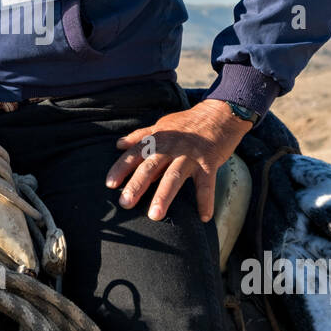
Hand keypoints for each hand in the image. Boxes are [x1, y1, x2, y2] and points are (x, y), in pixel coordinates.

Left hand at [104, 99, 252, 221]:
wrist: (220, 113)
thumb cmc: (188, 123)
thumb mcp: (162, 125)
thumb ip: (141, 136)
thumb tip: (118, 144)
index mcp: (158, 138)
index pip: (135, 154)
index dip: (121, 168)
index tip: (110, 184)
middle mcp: (171, 146)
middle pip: (151, 167)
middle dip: (137, 185)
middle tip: (125, 203)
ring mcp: (190, 155)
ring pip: (174, 176)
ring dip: (164, 196)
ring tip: (155, 215)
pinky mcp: (209, 162)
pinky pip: (206, 184)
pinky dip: (205, 201)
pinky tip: (204, 217)